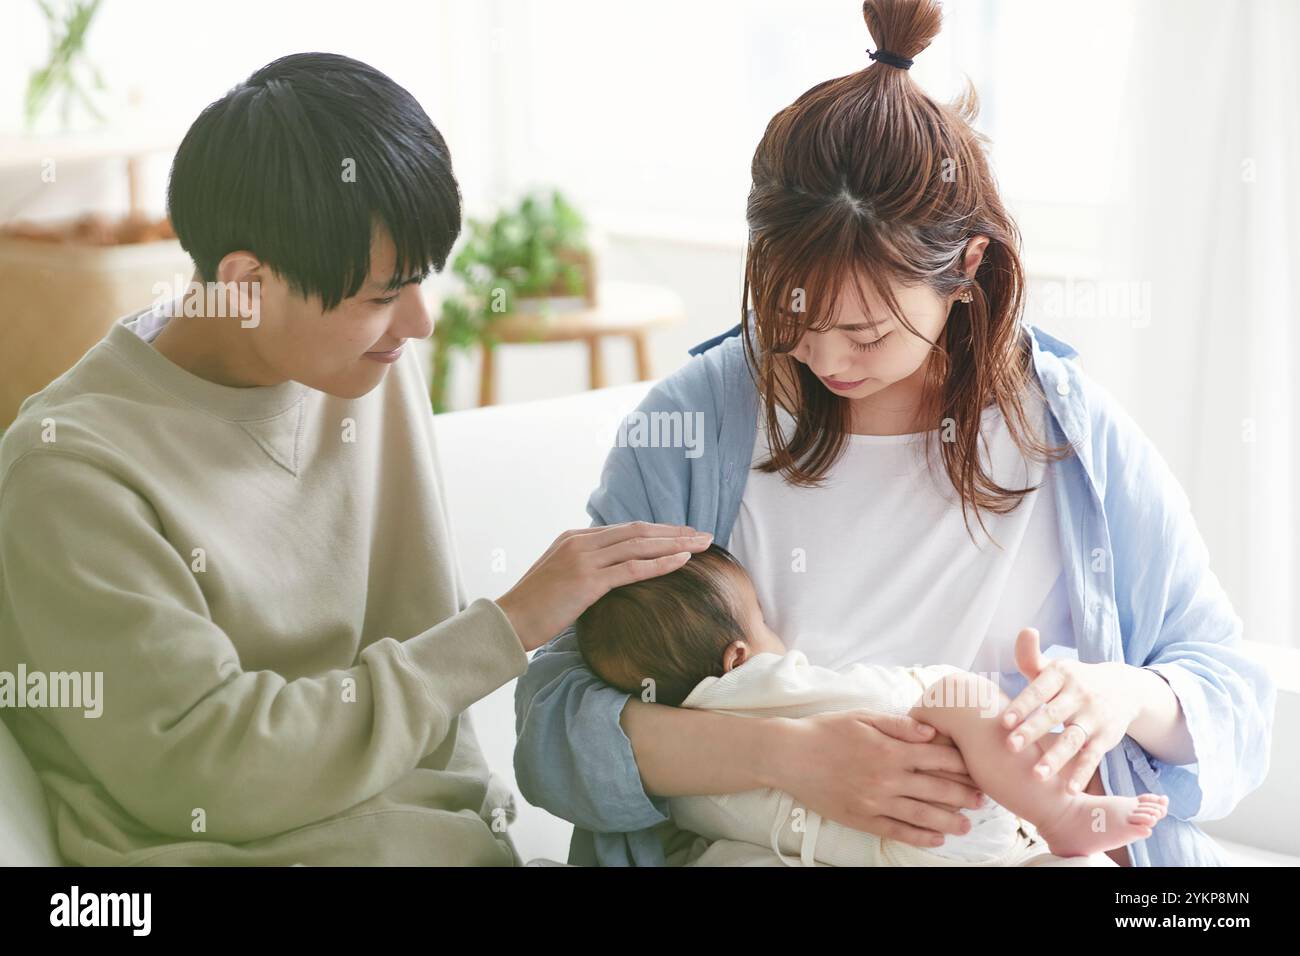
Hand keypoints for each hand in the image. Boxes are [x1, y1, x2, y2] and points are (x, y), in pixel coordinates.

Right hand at [496, 521, 711, 651]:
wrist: (509, 621)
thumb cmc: (534, 608)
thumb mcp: (559, 578)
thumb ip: (584, 570)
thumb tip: (610, 578)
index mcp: (574, 537)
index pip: (624, 529)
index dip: (657, 531)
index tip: (681, 534)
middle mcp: (581, 541)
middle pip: (638, 530)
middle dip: (674, 532)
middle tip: (702, 534)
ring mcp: (584, 558)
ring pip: (640, 545)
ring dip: (676, 544)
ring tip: (702, 545)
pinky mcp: (588, 580)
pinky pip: (632, 568)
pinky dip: (660, 563)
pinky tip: (682, 562)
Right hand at [768, 709, 985, 847]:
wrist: (790, 755)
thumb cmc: (826, 731)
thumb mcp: (863, 717)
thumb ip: (900, 724)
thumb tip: (932, 731)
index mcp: (890, 749)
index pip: (938, 757)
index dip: (962, 763)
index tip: (978, 767)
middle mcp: (887, 778)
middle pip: (937, 788)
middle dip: (964, 794)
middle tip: (983, 799)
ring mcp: (875, 802)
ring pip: (922, 815)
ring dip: (949, 821)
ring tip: (967, 825)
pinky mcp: (862, 818)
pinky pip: (897, 831)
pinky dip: (920, 836)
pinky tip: (936, 838)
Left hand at [1001, 627, 1141, 793]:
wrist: (1124, 688)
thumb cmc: (1071, 680)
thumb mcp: (1053, 667)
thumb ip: (1031, 657)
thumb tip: (1025, 631)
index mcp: (1061, 675)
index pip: (1039, 689)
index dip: (1023, 705)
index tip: (1003, 721)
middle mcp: (1079, 694)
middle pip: (1054, 715)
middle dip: (1032, 730)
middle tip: (1011, 746)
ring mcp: (1094, 717)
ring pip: (1073, 739)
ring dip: (1056, 758)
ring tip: (1037, 776)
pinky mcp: (1106, 737)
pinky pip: (1093, 757)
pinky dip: (1082, 773)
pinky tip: (1069, 790)